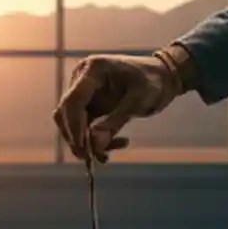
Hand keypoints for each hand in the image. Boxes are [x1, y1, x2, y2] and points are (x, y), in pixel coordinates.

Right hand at [54, 54, 181, 162]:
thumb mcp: (138, 101)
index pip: (73, 101)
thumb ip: (114, 122)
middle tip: (93, 158)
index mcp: (93, 70)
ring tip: (107, 155)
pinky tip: (117, 144)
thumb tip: (93, 146)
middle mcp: (82, 79)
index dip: (74, 127)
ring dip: (86, 142)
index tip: (84, 149)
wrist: (161, 76)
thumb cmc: (152, 82)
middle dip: (77, 138)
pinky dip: (95, 140)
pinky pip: (84, 127)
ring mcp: (84, 92)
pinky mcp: (89, 105)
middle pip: (66, 114)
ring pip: (72, 123)